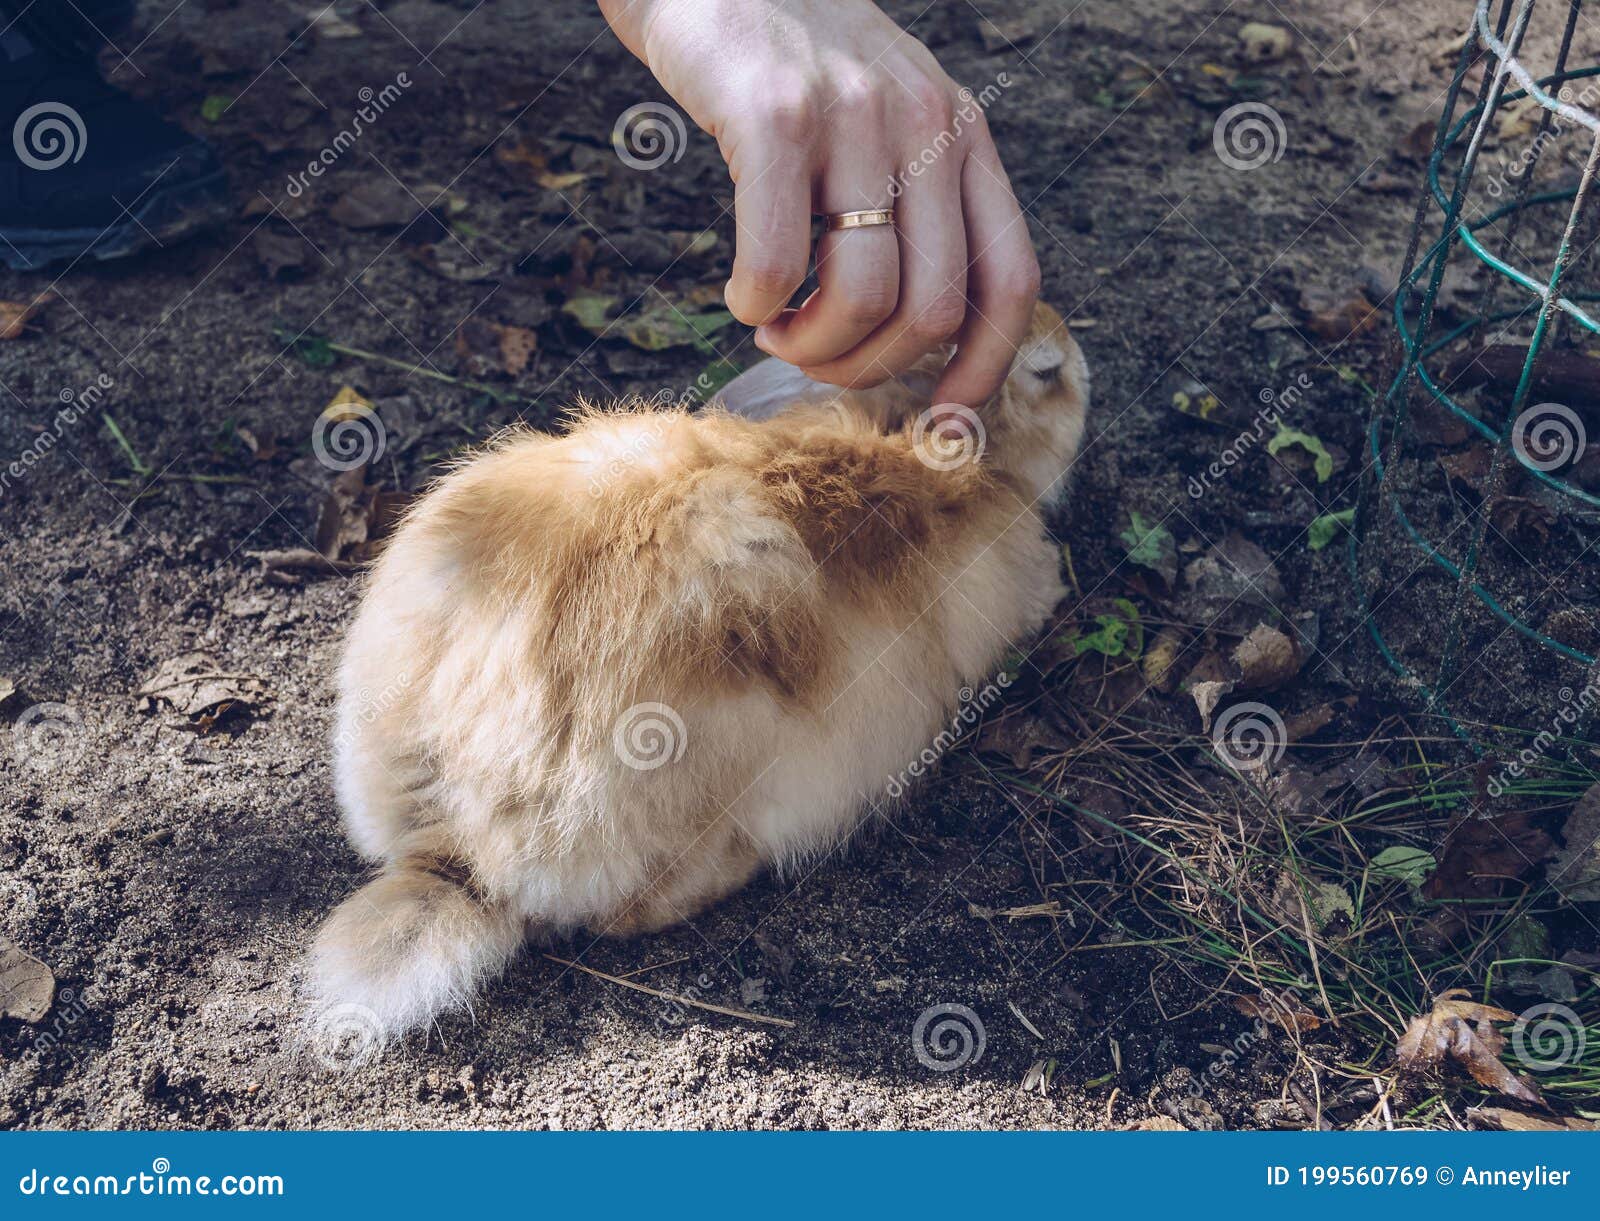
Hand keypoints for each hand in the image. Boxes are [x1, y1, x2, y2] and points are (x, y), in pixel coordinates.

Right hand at [599, 0, 1039, 409]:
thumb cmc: (799, 63)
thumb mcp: (893, 113)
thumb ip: (920, 197)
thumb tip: (918, 329)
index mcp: (965, 136)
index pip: (1009, 281)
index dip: (983, 370)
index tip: (943, 418)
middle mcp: (926, 124)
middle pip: (931, 311)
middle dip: (868, 367)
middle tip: (815, 355)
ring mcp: (854, 118)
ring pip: (862, 298)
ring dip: (810, 346)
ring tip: (777, 328)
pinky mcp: (776, 116)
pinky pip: (778, 263)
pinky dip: (757, 305)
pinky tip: (743, 293)